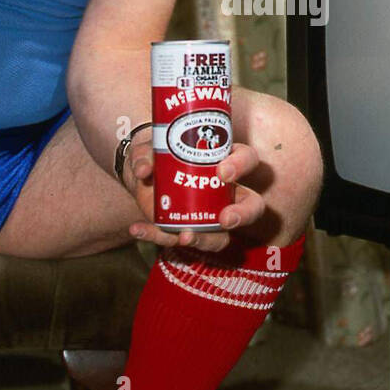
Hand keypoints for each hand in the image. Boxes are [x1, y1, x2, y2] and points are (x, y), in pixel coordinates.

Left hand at [121, 135, 265, 253]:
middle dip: (243, 214)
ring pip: (223, 236)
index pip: (248, 159)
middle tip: (224, 219)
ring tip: (184, 237)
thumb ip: (144, 156)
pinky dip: (157, 236)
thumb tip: (144, 170)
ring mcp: (209, 216)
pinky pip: (180, 240)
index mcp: (224, 160)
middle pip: (252, 205)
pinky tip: (138, 229)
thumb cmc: (157, 154)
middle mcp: (225, 192)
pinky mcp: (188, 231)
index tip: (222, 172)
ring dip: (205, 240)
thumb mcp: (148, 149)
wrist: (140, 175)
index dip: (241, 166)